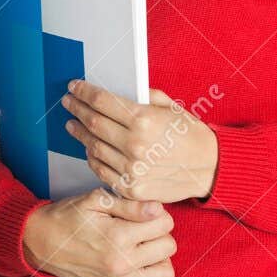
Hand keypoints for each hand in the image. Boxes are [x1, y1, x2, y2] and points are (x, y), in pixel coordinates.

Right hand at [21, 187, 175, 276]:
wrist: (40, 242)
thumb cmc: (68, 217)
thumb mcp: (96, 200)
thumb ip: (130, 205)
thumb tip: (159, 210)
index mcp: (118, 237)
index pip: (165, 224)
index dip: (157, 213)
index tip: (143, 212)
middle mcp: (121, 264)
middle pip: (169, 247)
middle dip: (160, 234)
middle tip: (142, 228)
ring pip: (166, 274)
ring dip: (160, 258)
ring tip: (143, 247)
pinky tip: (139, 266)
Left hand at [61, 81, 218, 203]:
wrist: (209, 168)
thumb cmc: (189, 134)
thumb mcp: (169, 106)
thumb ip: (141, 97)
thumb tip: (114, 91)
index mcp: (143, 120)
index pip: (102, 102)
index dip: (84, 92)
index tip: (74, 87)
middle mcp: (134, 145)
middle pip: (93, 124)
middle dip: (77, 109)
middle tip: (68, 102)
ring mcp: (131, 170)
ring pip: (93, 148)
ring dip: (79, 134)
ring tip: (73, 124)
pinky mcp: (131, 188)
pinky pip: (101, 171)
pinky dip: (92, 158)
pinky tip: (89, 148)